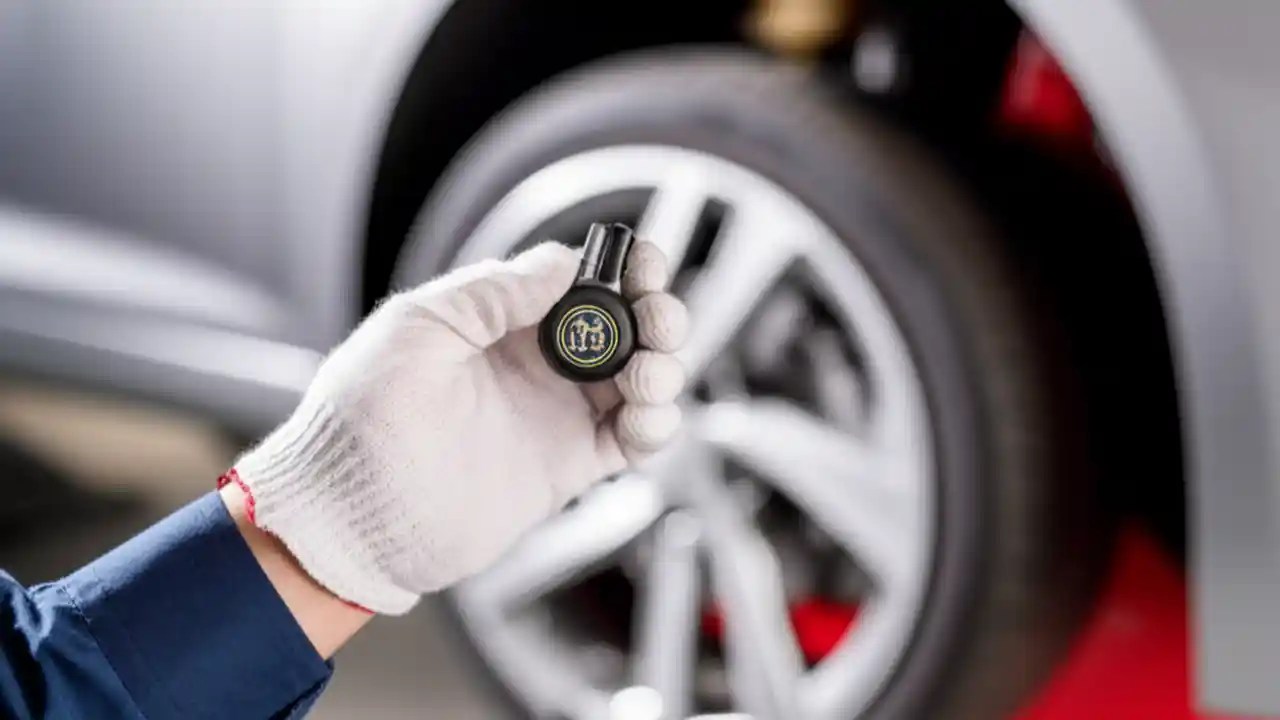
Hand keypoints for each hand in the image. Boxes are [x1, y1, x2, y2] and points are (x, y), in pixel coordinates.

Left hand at [234, 241, 687, 614]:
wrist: (353, 517)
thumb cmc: (361, 419)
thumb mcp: (418, 327)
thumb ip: (492, 292)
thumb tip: (561, 263)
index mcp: (500, 321)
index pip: (581, 280)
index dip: (624, 268)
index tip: (643, 266)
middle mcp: (535, 364)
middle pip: (626, 327)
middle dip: (657, 314)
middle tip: (657, 321)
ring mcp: (555, 415)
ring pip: (640, 380)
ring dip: (663, 368)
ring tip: (646, 378)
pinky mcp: (568, 467)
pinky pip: (632, 440)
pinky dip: (656, 425)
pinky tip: (645, 418)